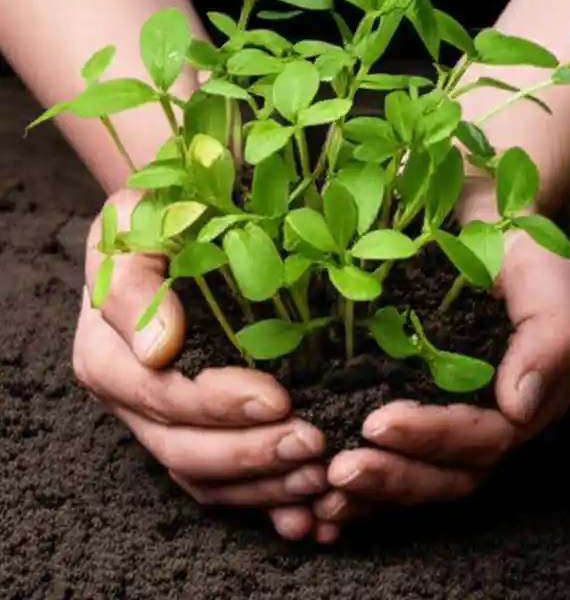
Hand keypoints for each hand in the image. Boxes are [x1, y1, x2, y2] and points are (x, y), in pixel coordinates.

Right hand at [73, 189, 330, 540]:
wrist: (186, 219)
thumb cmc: (164, 213)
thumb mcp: (137, 222)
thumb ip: (140, 285)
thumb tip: (160, 348)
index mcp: (107, 351)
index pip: (159, 395)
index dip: (217, 405)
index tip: (280, 397)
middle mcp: (132, 398)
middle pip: (182, 449)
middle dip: (250, 454)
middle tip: (315, 445)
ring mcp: (165, 424)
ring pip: (205, 478)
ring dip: (264, 485)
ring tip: (322, 475)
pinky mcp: (203, 436)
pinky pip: (228, 485)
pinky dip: (268, 498)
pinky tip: (314, 498)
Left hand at [313, 223, 569, 525]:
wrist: (472, 207)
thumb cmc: (514, 236)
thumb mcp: (546, 271)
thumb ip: (551, 336)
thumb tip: (520, 407)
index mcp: (530, 397)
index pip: (485, 440)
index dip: (434, 438)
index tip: (378, 422)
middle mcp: (491, 419)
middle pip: (449, 476)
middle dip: (395, 476)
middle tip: (339, 469)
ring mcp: (447, 418)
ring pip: (417, 479)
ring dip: (371, 489)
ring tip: (320, 485)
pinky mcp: (406, 408)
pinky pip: (386, 461)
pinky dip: (354, 482)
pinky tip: (309, 484)